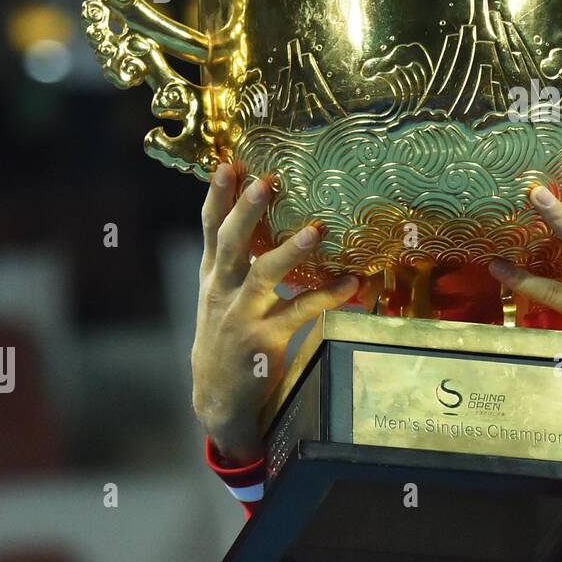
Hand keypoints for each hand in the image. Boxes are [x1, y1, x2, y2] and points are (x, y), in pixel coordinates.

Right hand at [191, 163, 359, 464]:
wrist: (217, 399)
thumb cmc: (226, 336)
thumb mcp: (222, 294)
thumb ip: (236, 258)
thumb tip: (252, 212)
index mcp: (212, 275)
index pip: (210, 228)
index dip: (217, 196)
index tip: (228, 163)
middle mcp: (221, 291)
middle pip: (230, 243)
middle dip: (246, 211)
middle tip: (264, 181)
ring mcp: (239, 316)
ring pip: (263, 276)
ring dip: (289, 252)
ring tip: (315, 230)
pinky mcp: (262, 341)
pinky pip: (299, 313)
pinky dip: (326, 297)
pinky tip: (351, 285)